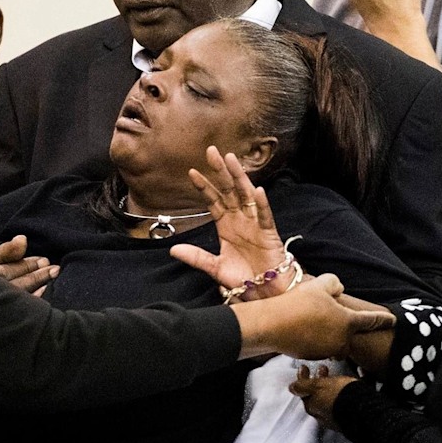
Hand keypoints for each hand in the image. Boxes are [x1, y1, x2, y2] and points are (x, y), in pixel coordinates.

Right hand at [0, 235, 58, 296]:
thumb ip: (5, 250)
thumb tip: (23, 239)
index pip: (6, 270)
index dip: (27, 265)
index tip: (45, 260)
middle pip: (14, 284)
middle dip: (36, 275)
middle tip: (54, 269)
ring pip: (17, 297)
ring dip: (37, 285)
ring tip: (52, 276)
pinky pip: (18, 310)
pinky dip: (33, 299)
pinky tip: (44, 291)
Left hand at [170, 146, 287, 299]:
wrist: (266, 291)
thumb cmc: (245, 277)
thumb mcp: (215, 267)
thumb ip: (196, 257)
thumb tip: (173, 249)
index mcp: (226, 224)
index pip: (213, 200)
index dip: (204, 186)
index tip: (192, 172)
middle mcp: (240, 219)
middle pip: (229, 190)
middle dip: (220, 171)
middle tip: (211, 151)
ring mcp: (255, 224)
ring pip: (246, 195)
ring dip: (239, 177)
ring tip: (231, 160)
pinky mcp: (268, 233)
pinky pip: (265, 216)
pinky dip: (261, 203)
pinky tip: (256, 190)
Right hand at [232, 273, 395, 359]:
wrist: (272, 325)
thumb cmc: (298, 304)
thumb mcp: (319, 285)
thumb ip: (334, 284)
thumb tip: (338, 290)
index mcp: (348, 322)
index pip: (371, 320)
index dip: (384, 319)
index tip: (393, 320)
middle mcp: (342, 340)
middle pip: (349, 332)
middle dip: (344, 323)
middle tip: (327, 311)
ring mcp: (327, 350)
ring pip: (333, 339)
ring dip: (327, 330)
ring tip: (309, 316)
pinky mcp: (311, 356)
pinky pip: (318, 345)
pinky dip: (314, 337)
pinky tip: (300, 326)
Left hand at [289, 364, 357, 431]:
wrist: (362, 408)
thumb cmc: (337, 395)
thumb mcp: (316, 386)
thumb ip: (303, 386)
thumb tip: (291, 387)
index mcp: (313, 406)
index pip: (303, 391)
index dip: (302, 378)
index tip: (303, 367)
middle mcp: (324, 413)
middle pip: (318, 395)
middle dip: (319, 380)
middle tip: (322, 368)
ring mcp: (339, 414)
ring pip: (333, 396)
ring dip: (333, 383)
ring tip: (338, 373)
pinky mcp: (354, 412)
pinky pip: (349, 397)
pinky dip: (349, 387)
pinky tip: (356, 377)